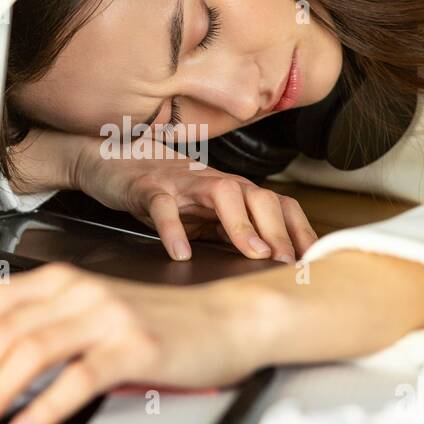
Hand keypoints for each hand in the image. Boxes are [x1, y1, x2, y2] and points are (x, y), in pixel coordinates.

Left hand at [0, 252, 423, 423]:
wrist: (230, 320)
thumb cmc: (162, 323)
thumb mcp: (95, 315)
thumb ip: (46, 328)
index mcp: (62, 280)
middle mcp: (79, 290)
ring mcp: (107, 316)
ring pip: (30, 351)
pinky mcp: (135, 346)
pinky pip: (78, 377)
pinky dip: (45, 406)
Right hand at [71, 141, 318, 263]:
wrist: (109, 160)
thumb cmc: (160, 191)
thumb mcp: (201, 216)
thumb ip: (231, 233)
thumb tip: (267, 264)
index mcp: (231, 191)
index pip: (278, 204)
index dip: (299, 230)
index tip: (314, 260)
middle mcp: (213, 182)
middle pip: (259, 195)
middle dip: (278, 229)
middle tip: (288, 262)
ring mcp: (181, 182)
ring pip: (221, 193)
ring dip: (241, 224)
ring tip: (252, 253)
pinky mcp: (148, 187)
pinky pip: (163, 204)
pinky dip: (173, 228)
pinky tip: (180, 253)